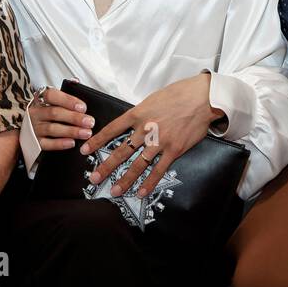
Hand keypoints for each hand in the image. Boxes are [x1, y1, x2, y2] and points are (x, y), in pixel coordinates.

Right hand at [29, 86, 93, 150]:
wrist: (29, 128)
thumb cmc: (47, 111)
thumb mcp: (53, 100)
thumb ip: (65, 91)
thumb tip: (76, 81)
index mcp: (40, 99)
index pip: (51, 95)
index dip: (68, 100)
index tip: (83, 107)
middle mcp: (36, 113)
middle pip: (55, 113)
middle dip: (74, 118)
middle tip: (90, 122)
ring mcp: (34, 128)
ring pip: (53, 129)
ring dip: (71, 131)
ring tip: (86, 133)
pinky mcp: (35, 142)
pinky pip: (47, 144)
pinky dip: (60, 143)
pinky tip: (72, 142)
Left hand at [80, 71, 222, 197]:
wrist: (202, 98)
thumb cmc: (178, 94)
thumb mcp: (152, 99)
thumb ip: (141, 113)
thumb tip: (132, 123)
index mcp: (138, 114)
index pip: (112, 130)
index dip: (97, 141)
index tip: (85, 150)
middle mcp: (145, 129)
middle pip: (121, 151)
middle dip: (106, 166)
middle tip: (94, 178)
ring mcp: (159, 141)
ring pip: (138, 164)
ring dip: (125, 179)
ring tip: (115, 191)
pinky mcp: (174, 150)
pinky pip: (158, 170)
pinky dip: (149, 182)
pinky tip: (141, 192)